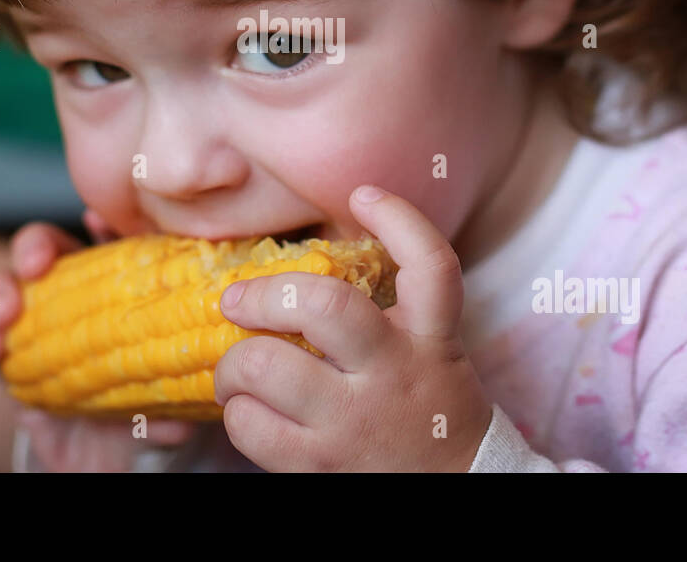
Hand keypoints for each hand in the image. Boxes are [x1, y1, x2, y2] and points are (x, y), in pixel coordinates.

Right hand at [0, 213, 198, 471]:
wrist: (102, 458)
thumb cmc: (141, 414)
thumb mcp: (160, 411)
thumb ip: (163, 411)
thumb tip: (174, 425)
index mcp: (120, 291)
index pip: (110, 245)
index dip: (101, 226)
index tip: (93, 221)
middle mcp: (74, 298)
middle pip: (48, 251)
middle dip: (34, 248)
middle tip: (33, 265)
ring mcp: (36, 325)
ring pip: (9, 288)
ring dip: (0, 292)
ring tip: (1, 314)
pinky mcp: (7, 360)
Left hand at [214, 185, 492, 470]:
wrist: (451, 491)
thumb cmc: (425, 407)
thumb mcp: (429, 351)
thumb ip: (386, 310)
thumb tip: (303, 264)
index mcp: (430, 338)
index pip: (432, 266)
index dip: (399, 220)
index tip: (363, 194)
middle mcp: (395, 373)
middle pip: (325, 309)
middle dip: (266, 294)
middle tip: (236, 299)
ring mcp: (355, 422)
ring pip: (268, 368)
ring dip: (235, 362)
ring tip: (237, 366)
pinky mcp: (320, 465)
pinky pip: (252, 426)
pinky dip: (237, 412)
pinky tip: (248, 409)